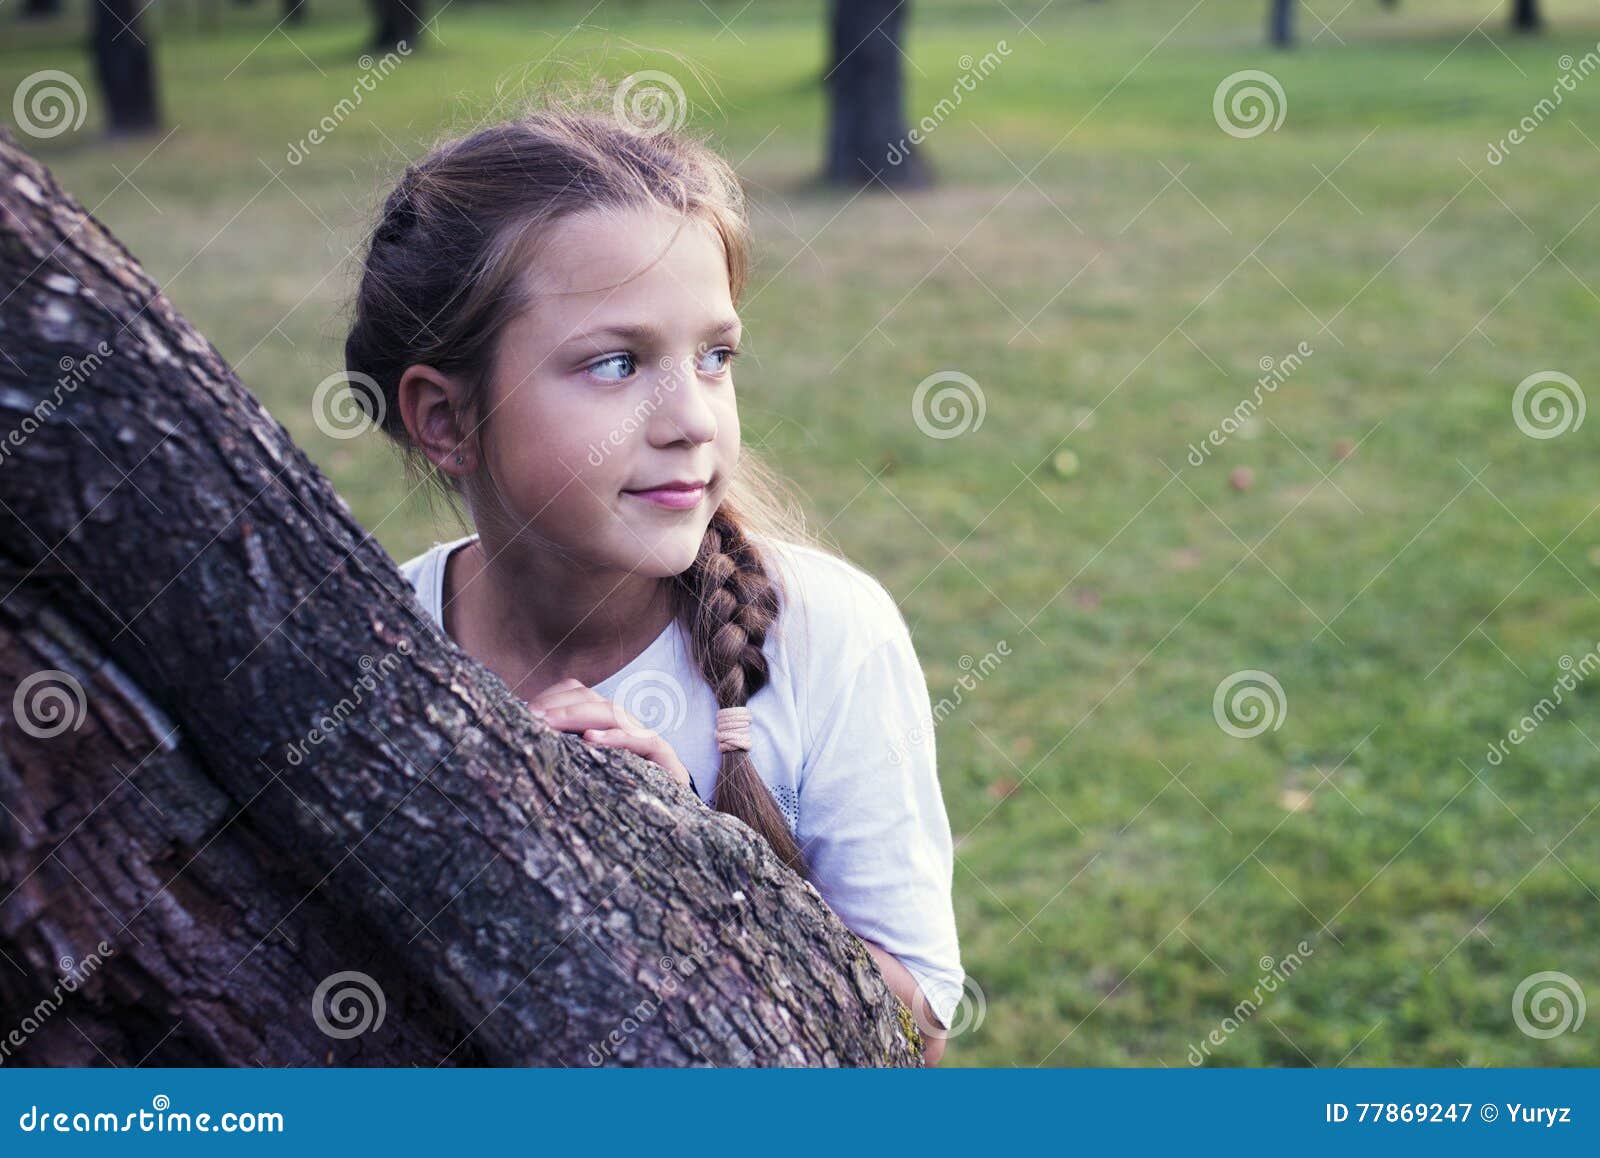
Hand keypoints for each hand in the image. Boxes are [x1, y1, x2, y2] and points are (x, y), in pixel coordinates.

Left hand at [527, 678, 691, 791]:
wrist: (659, 825)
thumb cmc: (610, 798)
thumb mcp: (578, 770)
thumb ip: (558, 747)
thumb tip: (520, 727)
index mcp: (604, 723)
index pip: (580, 694)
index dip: (555, 698)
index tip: (527, 711)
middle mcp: (626, 725)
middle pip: (595, 701)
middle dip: (562, 707)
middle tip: (532, 717)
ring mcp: (647, 740)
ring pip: (615, 714)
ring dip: (580, 716)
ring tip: (552, 723)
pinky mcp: (665, 759)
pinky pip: (643, 740)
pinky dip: (617, 737)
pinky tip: (590, 739)